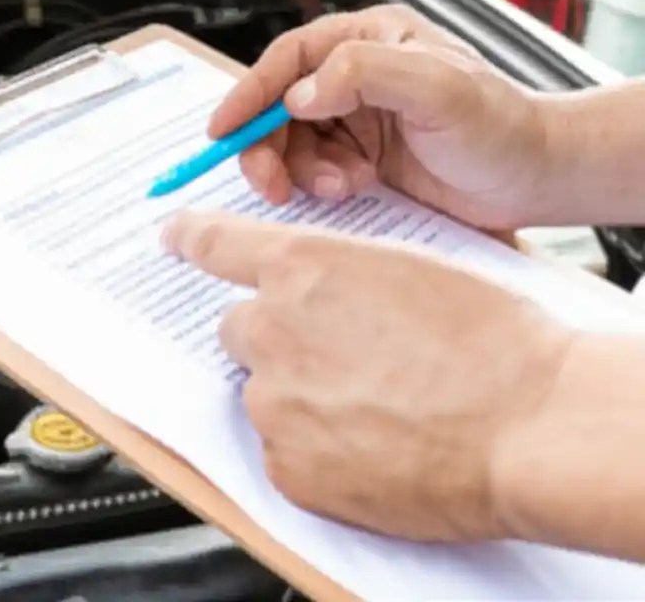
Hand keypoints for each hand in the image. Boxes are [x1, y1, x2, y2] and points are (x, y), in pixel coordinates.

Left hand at [162, 209, 576, 541]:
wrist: (531, 425)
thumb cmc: (493, 343)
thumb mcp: (412, 270)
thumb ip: (343, 273)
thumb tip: (318, 291)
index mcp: (302, 268)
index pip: (216, 243)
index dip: (192, 238)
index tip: (173, 237)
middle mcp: (271, 329)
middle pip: (240, 328)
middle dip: (278, 339)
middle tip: (344, 356)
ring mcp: (274, 402)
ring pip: (265, 392)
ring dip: (301, 398)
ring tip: (378, 408)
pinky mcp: (286, 467)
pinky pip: (285, 451)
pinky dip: (318, 451)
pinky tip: (375, 448)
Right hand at [213, 4, 549, 230]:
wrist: (532, 178)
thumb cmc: (500, 125)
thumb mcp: (437, 86)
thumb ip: (366, 75)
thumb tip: (301, 93)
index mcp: (368, 41)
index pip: (288, 59)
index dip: (248, 93)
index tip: (223, 129)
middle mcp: (354, 78)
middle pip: (278, 108)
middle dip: (267, 146)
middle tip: (271, 183)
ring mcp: (355, 120)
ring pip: (291, 145)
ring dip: (300, 172)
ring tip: (340, 187)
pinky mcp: (360, 160)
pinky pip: (313, 173)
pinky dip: (319, 187)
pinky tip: (353, 190)